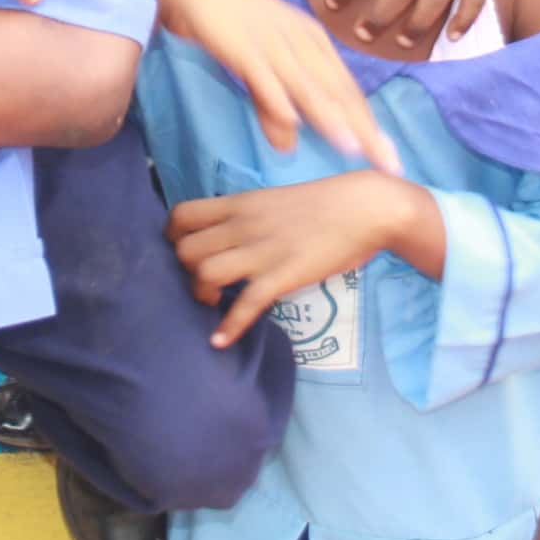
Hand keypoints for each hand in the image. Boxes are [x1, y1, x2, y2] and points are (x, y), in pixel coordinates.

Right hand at [155, 0, 400, 172]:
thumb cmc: (234, 24)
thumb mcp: (259, 69)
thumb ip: (272, 107)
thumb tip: (289, 147)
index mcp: (313, 44)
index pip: (347, 91)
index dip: (369, 125)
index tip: (390, 160)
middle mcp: (302, 42)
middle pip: (338, 91)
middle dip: (364, 128)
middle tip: (388, 164)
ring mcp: (273, 42)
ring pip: (306, 84)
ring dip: (329, 116)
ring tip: (351, 147)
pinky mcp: (242, 44)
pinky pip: (263, 74)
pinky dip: (277, 96)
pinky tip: (292, 120)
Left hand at [168, 170, 415, 347]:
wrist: (367, 208)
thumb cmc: (327, 203)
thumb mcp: (277, 198)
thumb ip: (249, 214)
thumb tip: (229, 232)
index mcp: (241, 203)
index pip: (183, 214)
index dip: (173, 236)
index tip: (183, 250)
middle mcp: (244, 225)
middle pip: (186, 249)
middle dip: (184, 271)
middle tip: (200, 281)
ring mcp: (262, 251)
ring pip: (204, 273)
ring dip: (200, 295)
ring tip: (212, 304)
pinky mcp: (283, 275)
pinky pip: (245, 304)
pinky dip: (229, 326)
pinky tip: (220, 340)